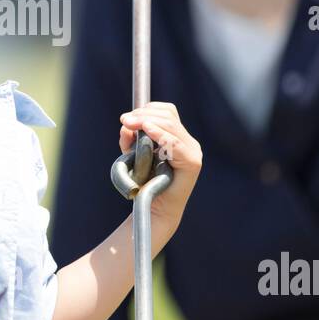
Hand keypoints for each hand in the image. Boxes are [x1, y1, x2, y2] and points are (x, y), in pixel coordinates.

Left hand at [118, 102, 201, 223]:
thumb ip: (130, 139)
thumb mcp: (133, 155)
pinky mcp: (192, 163)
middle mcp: (189, 142)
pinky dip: (161, 135)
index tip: (126, 118)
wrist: (154, 209)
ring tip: (131, 124)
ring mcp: (192, 152)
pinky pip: (176, 144)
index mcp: (178, 137)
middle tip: (125, 120)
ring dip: (148, 122)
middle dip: (144, 115)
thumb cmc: (145, 183)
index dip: (147, 109)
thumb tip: (126, 124)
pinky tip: (148, 130)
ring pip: (171, 126)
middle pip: (168, 116)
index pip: (167, 112)